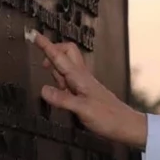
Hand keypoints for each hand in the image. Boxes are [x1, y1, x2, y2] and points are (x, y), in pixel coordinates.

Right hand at [29, 32, 147, 147]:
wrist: (126, 125)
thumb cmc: (108, 118)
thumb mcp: (83, 110)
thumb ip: (63, 99)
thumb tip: (43, 89)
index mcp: (80, 78)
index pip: (59, 56)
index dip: (45, 45)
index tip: (34, 34)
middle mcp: (81, 77)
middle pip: (66, 52)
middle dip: (52, 51)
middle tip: (42, 62)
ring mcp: (84, 84)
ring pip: (66, 66)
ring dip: (56, 68)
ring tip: (52, 82)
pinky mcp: (85, 92)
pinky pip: (69, 80)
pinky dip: (60, 81)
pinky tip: (60, 93)